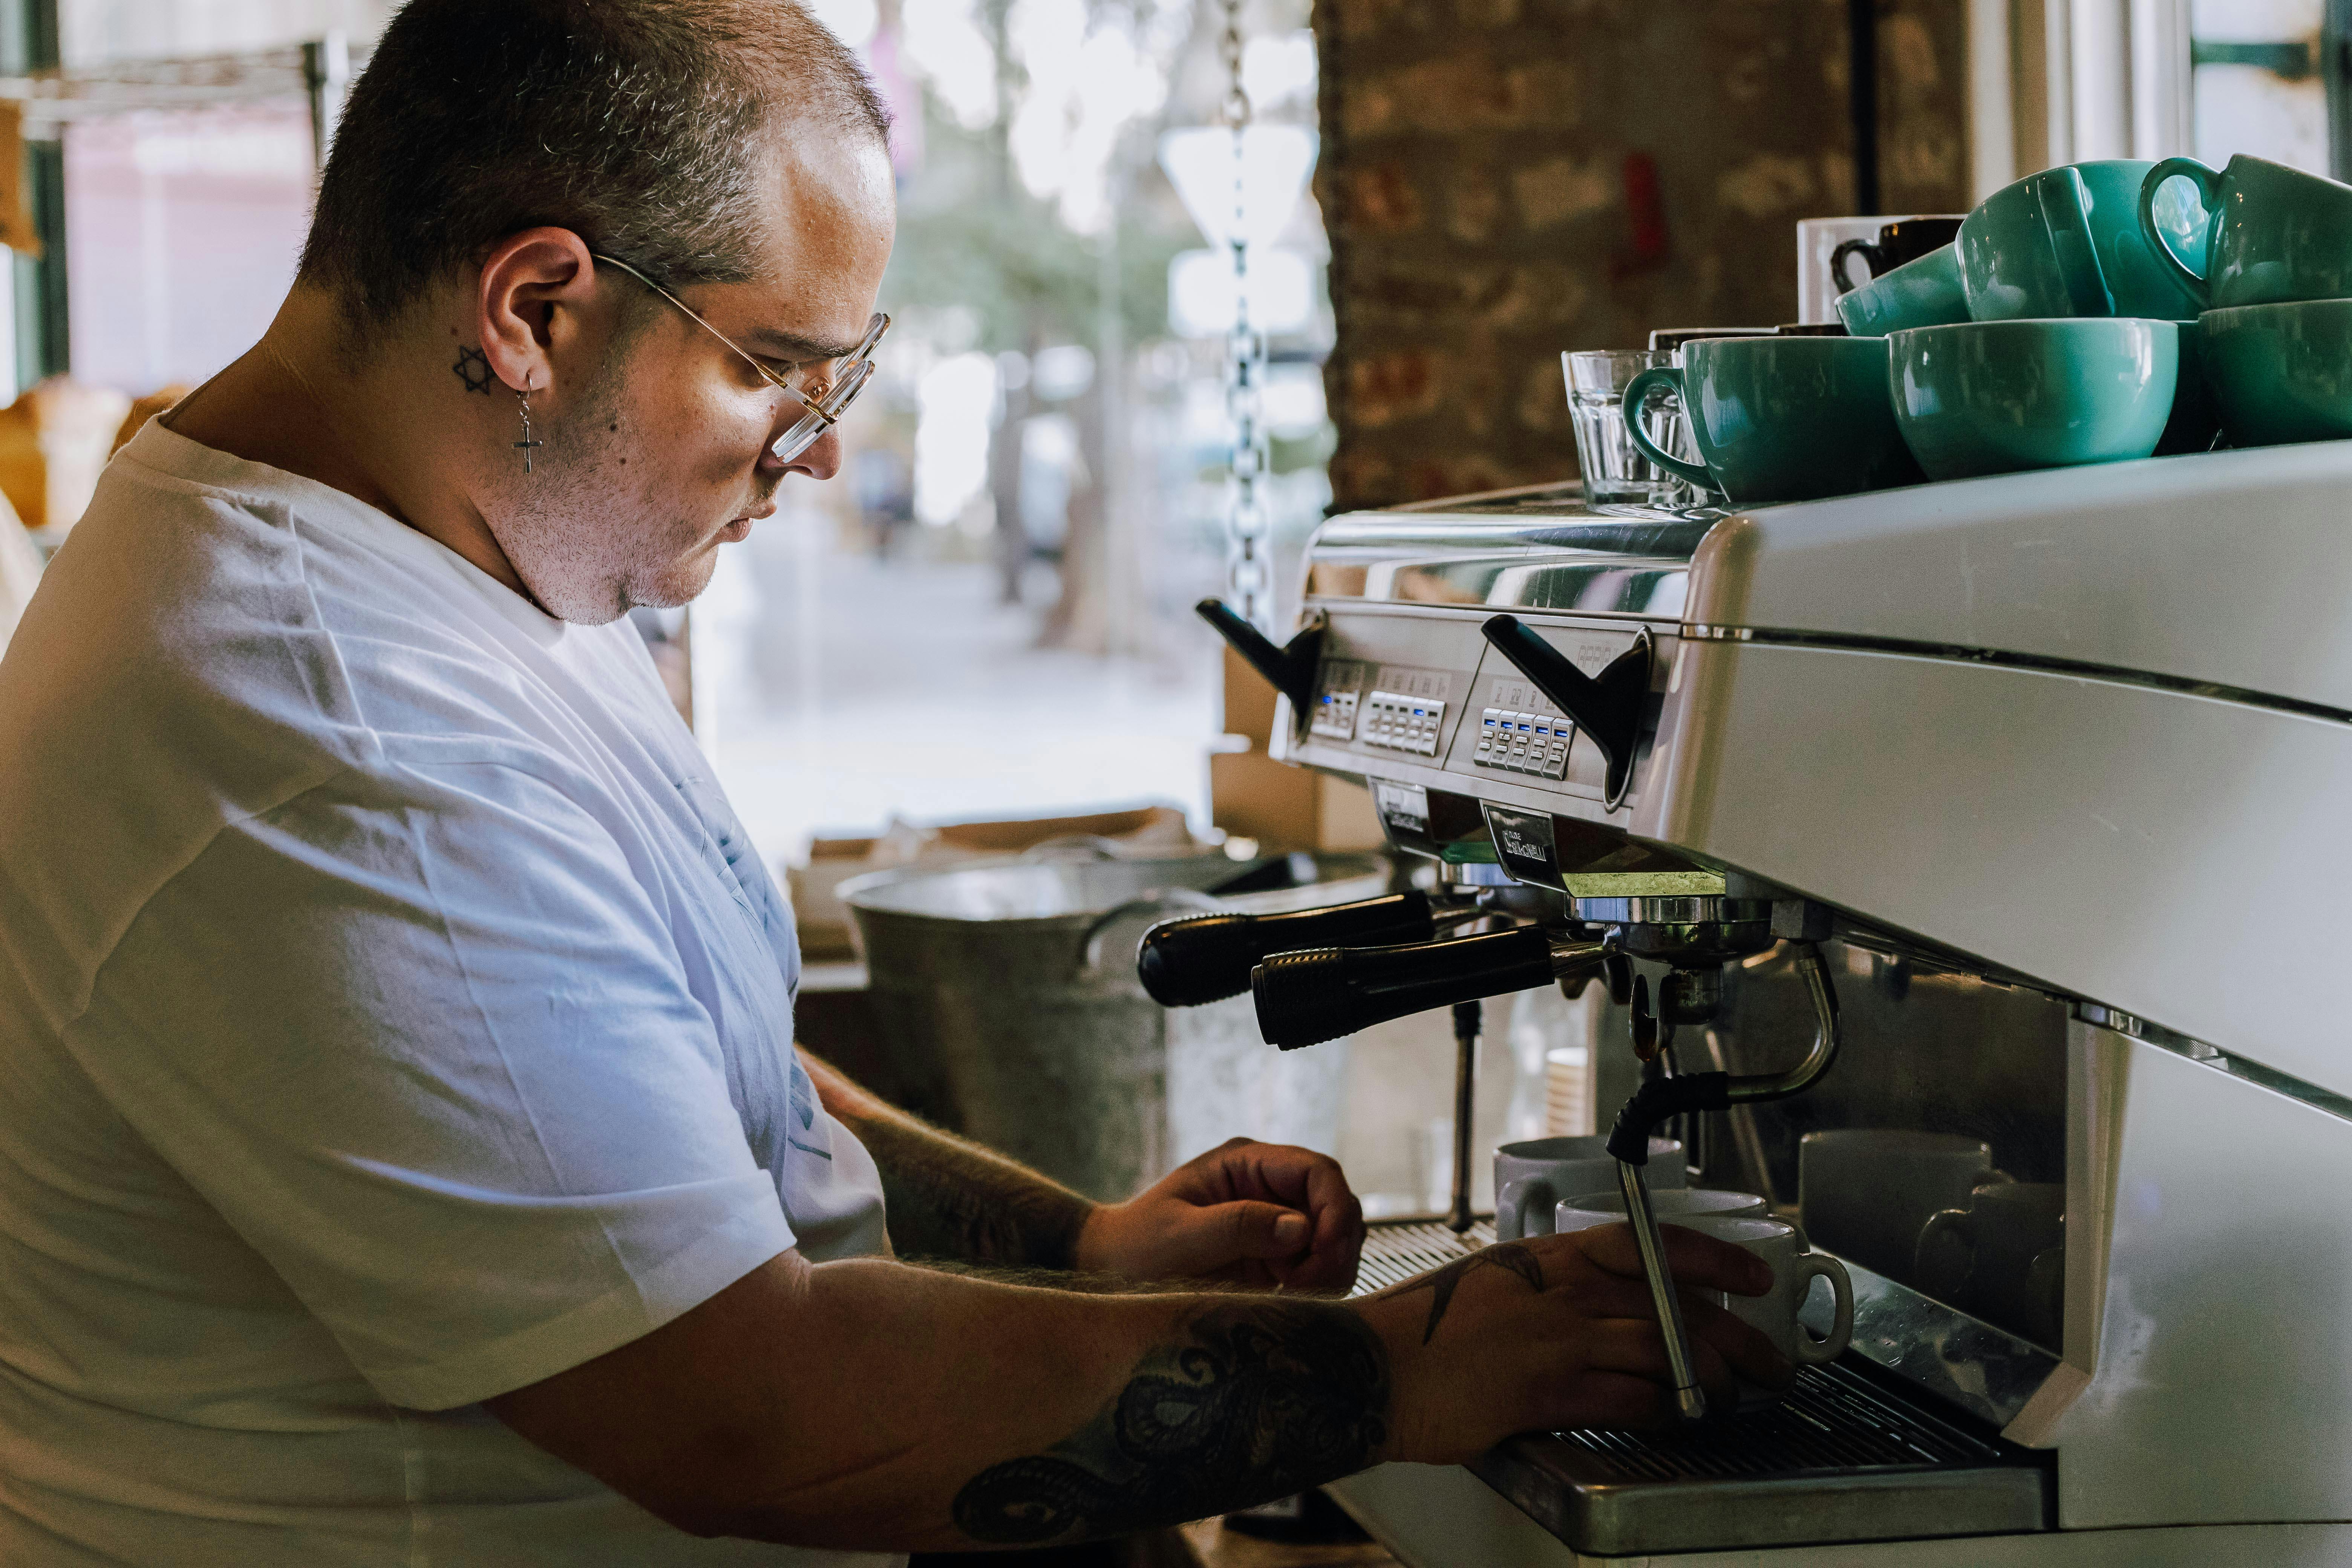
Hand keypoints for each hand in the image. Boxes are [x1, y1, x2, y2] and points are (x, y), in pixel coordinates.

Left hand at [1073, 1137, 1365, 1290]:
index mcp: (1246, 1163)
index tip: (1323, 1250)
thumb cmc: (1136, 1247)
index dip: (1333, 1207)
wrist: (1112, 1273)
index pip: (1316, 1170)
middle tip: (1312, 1284)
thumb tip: (1301, 1228)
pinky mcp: (1276, 1256)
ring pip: (1336, 1235)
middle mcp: (1268, 1186)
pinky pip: (1321, 1264)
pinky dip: (1321, 1283)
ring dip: (1332, 1266)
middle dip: (1336, 1243)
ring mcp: (1275, 1220)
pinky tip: (1292, 1298)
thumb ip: (1238, 1226)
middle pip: (1335, 1203)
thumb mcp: (1179, 1236)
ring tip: (1297, 1292)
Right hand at [1360, 1221, 1790, 1461]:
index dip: (1712, 1259)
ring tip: (1736, 1400)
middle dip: (1737, 1336)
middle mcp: (1560, 1290)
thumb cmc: (1420, 1333)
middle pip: (1675, 1305)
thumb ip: (1545, 1291)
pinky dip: (1669, 1410)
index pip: (1650, 1244)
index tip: (1751, 1277)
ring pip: (1667, 1351)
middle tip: (1768, 1362)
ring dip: (1714, 1381)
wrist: (1373, 1366)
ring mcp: (1557, 1338)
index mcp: (1547, 1256)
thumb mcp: (1490, 1286)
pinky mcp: (1549, 1389)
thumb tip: (1592, 1309)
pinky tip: (1681, 1420)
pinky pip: (1634, 1398)